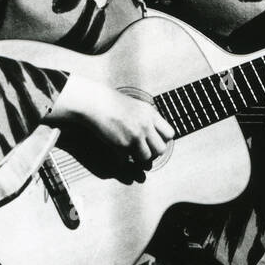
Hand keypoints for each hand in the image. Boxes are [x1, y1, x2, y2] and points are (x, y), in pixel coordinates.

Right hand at [55, 74, 174, 174]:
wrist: (94, 103)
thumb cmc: (112, 103)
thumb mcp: (136, 106)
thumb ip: (148, 119)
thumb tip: (156, 134)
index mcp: (151, 114)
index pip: (170, 134)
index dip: (162, 140)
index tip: (152, 140)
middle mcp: (146, 125)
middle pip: (160, 149)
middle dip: (152, 152)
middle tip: (142, 149)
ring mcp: (135, 136)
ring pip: (146, 158)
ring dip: (138, 157)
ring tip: (129, 151)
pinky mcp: (122, 146)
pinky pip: (127, 161)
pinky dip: (121, 160)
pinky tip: (116, 153)